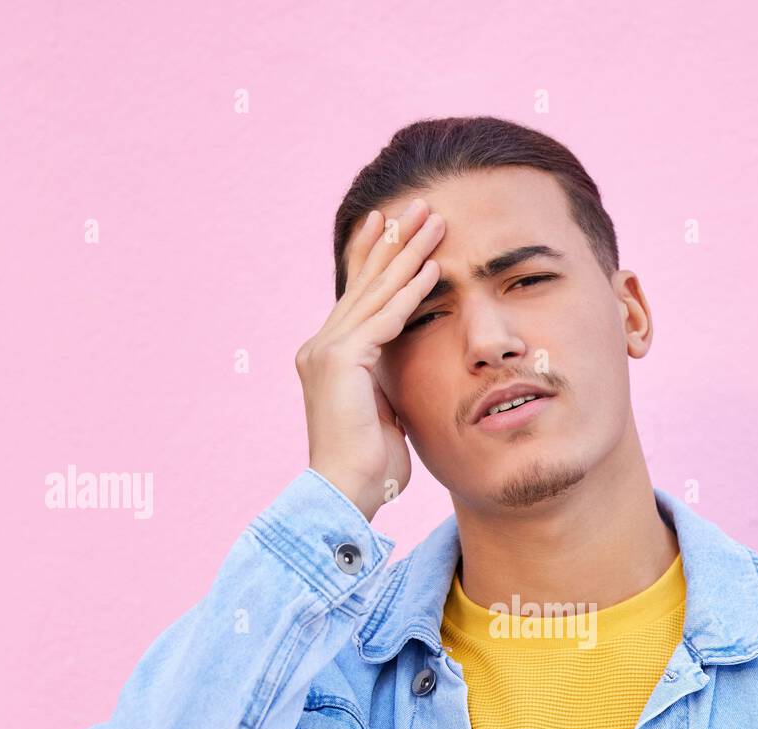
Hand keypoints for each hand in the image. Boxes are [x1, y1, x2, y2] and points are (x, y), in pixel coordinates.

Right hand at [294, 198, 444, 520]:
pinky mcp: (342, 362)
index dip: (375, 256)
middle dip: (396, 241)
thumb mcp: (384, 411)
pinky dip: (410, 294)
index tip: (394, 224)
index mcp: (330, 355)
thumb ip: (387, 381)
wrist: (347, 494)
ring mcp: (327, 351)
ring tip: (435, 222)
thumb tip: (403, 370)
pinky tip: (433, 271)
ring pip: (376, 292)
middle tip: (422, 204)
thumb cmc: (370, 466)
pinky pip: (384, 320)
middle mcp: (321, 345)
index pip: (356, 294)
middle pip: (365, 281)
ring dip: (409, 254)